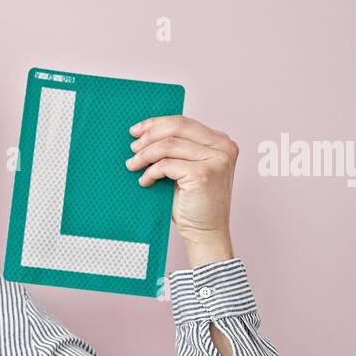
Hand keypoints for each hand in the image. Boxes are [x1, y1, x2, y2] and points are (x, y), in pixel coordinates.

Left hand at [126, 115, 237, 260]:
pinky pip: (166, 165)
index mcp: (220, 142)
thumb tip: (144, 134)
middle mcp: (223, 147)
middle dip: (149, 137)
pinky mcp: (203, 174)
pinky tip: (145, 181)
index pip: (184, 122)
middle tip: (132, 149)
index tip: (137, 131)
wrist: (205, 233)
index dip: (156, 124)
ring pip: (169, 145)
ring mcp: (215, 160)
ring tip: (132, 165)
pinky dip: (151, 172)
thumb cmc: (193, 203)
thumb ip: (178, 149)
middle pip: (177, 127)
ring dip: (145, 155)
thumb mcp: (187, 168)